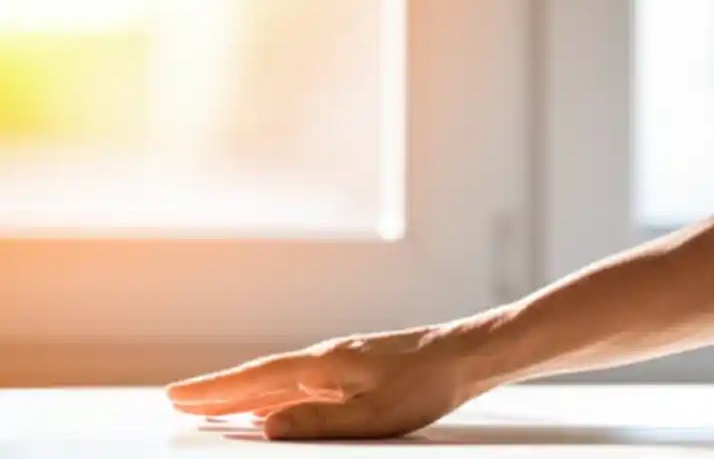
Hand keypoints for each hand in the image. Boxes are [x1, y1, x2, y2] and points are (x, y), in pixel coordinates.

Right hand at [166, 323, 491, 440]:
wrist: (468, 355)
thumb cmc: (428, 383)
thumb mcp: (374, 414)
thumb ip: (320, 422)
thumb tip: (265, 426)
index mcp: (325, 365)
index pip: (257, 379)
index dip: (216, 390)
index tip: (176, 395)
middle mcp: (328, 360)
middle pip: (262, 378)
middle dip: (219, 391)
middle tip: (177, 400)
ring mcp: (343, 364)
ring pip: (281, 382)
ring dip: (245, 395)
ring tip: (212, 408)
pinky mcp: (359, 372)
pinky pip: (304, 386)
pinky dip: (278, 397)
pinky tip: (275, 409)